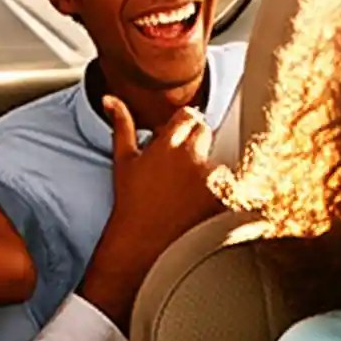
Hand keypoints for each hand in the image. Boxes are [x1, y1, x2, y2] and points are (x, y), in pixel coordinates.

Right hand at [103, 95, 221, 247]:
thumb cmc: (132, 201)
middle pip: (205, 132)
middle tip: (180, 166)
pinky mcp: (223, 198)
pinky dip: (220, 190)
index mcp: (167, 144)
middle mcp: (191, 157)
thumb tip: (110, 98)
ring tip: (188, 190)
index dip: (184, 125)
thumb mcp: (124, 160)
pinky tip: (199, 202)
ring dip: (208, 168)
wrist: (144, 242)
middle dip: (196, 144)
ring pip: (218, 158)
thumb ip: (122, 124)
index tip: (177, 137)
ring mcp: (209, 178)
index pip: (189, 116)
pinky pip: (230, 183)